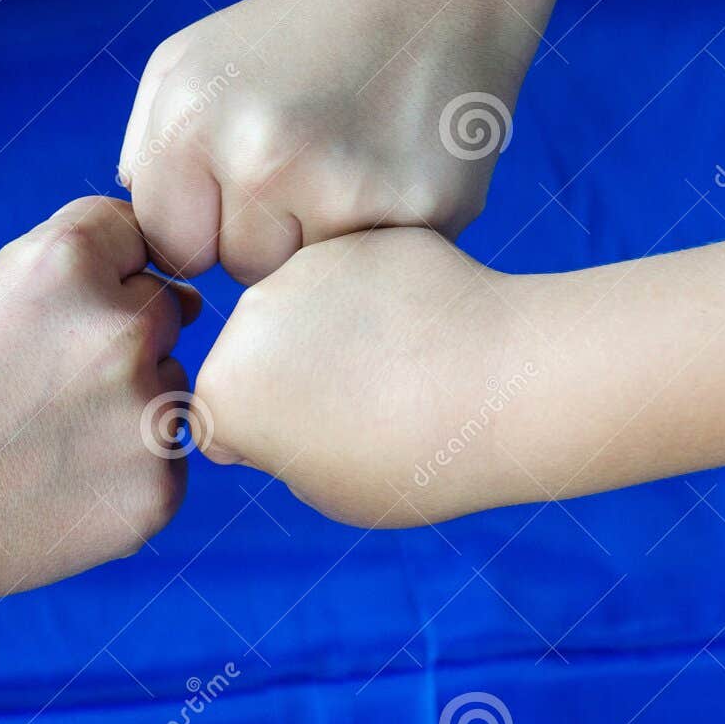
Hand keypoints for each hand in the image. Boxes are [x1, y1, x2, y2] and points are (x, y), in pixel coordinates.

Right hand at [0, 196, 200, 628]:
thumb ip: (82, 273)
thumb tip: (193, 302)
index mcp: (66, 261)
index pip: (131, 233)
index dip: (82, 278)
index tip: (33, 321)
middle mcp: (122, 327)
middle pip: (159, 308)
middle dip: (110, 338)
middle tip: (30, 390)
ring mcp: (149, 412)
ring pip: (167, 381)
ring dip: (124, 402)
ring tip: (36, 441)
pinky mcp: (160, 486)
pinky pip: (165, 454)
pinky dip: (123, 467)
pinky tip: (54, 485)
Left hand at [119, 0, 532, 283]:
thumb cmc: (302, 33)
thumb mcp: (194, 60)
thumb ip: (148, 147)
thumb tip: (146, 240)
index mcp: (193, 121)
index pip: (175, 246)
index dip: (210, 219)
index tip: (247, 178)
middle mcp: (263, 159)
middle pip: (243, 270)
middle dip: (272, 233)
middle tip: (314, 164)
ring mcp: (346, 192)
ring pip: (307, 281)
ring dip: (325, 245)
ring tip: (353, 174)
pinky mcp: (423, 214)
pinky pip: (377, 271)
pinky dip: (386, 240)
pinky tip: (397, 178)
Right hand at [194, 227, 544, 526]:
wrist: (503, 389)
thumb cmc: (412, 458)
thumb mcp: (322, 484)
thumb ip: (276, 440)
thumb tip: (278, 391)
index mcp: (225, 389)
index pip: (221, 422)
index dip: (272, 443)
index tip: (328, 448)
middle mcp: (248, 316)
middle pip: (255, 355)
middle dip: (291, 376)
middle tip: (365, 407)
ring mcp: (304, 267)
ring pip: (301, 309)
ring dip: (331, 331)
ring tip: (397, 368)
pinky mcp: (357, 239)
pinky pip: (351, 279)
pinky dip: (377, 299)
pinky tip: (421, 328)